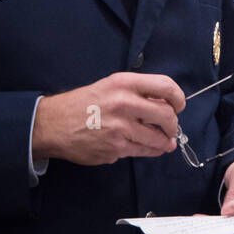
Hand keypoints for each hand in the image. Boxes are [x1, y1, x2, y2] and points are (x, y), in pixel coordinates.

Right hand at [32, 72, 184, 164]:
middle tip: (171, 127)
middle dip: (173, 124)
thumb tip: (166, 104)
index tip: (179, 105)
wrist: (54, 124)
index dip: (178, 97)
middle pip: (166, 114)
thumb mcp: (111, 86)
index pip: (165, 86)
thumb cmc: (84, 102)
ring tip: (165, 141)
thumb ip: (138, 93)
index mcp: (124, 83)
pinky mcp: (116, 148)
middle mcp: (124, 103)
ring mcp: (120, 127)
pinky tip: (153, 148)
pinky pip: (143, 151)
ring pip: (158, 137)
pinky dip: (152, 150)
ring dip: (165, 141)